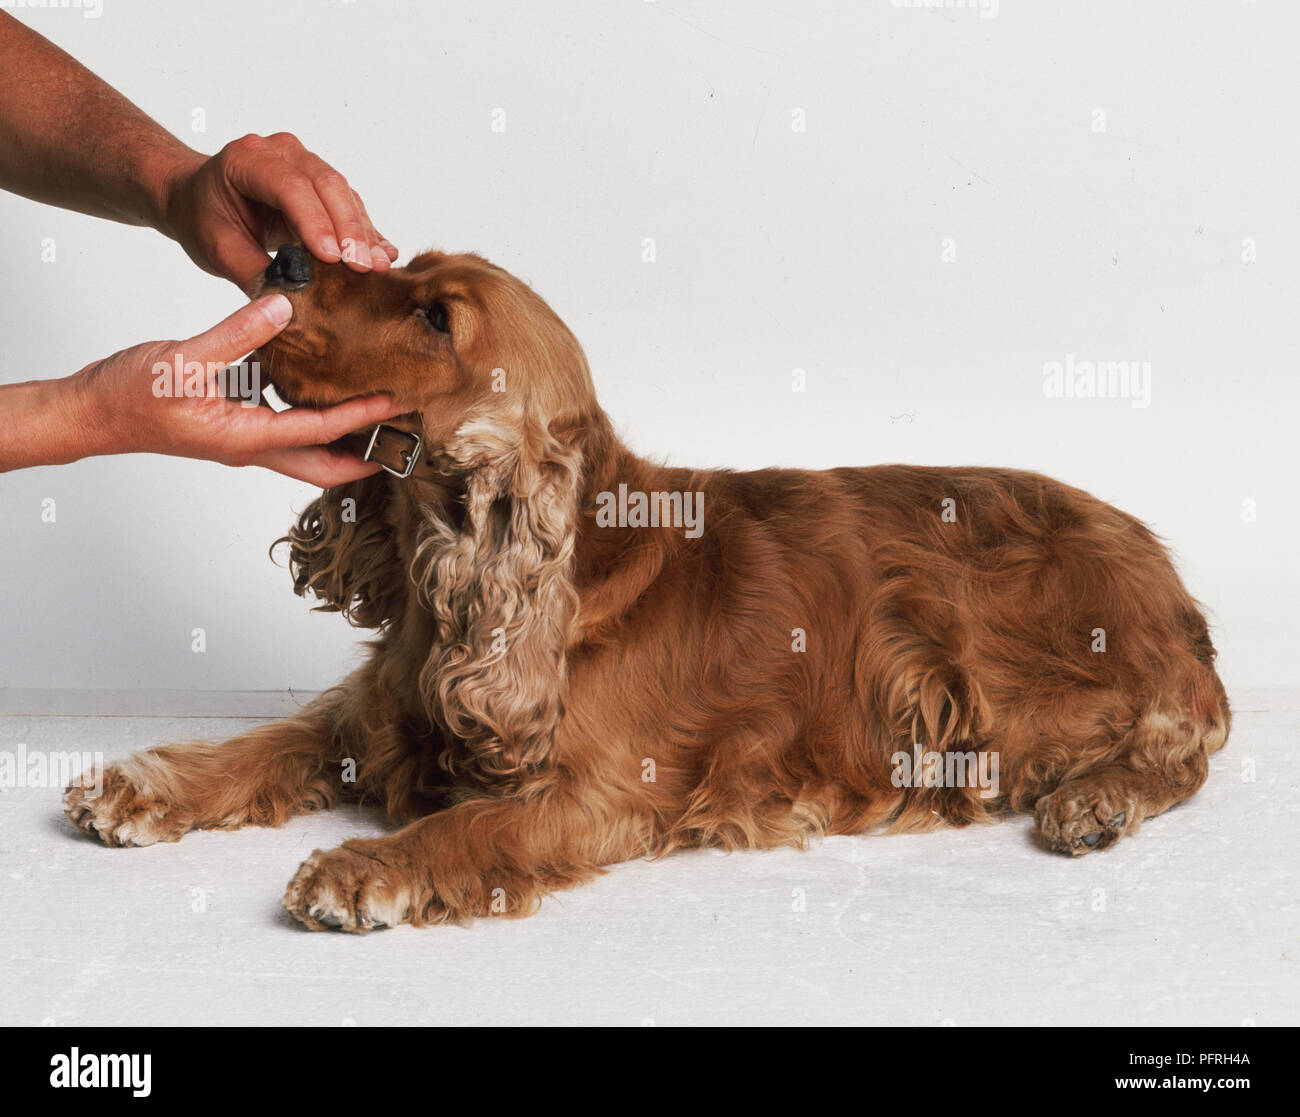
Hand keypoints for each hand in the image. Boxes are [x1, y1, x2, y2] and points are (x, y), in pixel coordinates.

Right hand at [65, 294, 403, 485]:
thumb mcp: (185, 359)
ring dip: (344, 443)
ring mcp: (244, 441)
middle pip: (324, 467)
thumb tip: (282, 306)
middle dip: (366, 458)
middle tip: (403, 439)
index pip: (319, 432)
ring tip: (379, 418)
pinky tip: (323, 389)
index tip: (396, 402)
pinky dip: (312, 420)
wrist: (91, 413)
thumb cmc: (129, 394)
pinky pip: (286, 431)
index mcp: (245, 437)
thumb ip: (236, 334)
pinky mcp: (234, 429)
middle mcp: (252, 447)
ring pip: (308, 455)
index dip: (361, 418)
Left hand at [159, 133, 398, 289]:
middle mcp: (281, 152)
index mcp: (246, 159)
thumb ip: (254, 273)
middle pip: (326, 184)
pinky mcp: (322, 184)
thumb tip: (289, 304)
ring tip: (379, 268)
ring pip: (344, 195)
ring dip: (363, 234)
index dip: (314, 221)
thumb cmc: (203, 218)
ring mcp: (305, 162)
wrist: (199, 198)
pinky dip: (366, 232)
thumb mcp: (218, 249)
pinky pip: (350, 204)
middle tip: (366, 268)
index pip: (288, 186)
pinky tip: (384, 255)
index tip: (334, 258)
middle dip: (350, 230)